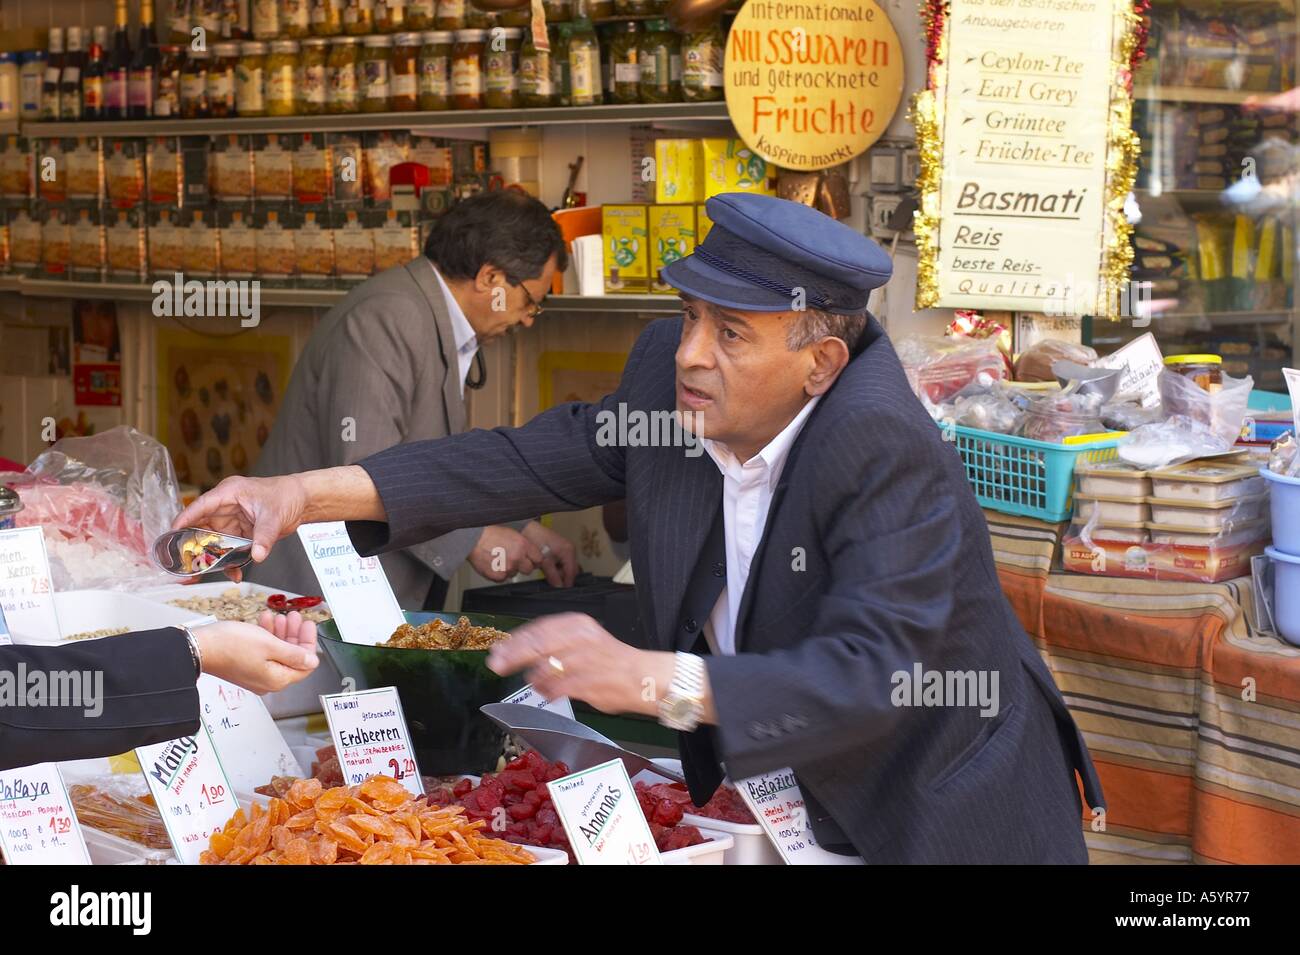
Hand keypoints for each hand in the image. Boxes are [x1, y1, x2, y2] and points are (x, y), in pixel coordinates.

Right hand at [173, 474, 310, 580]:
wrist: (303, 501)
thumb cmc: (286, 496)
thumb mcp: (274, 516)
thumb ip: (264, 536)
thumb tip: (257, 555)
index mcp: (229, 493)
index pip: (201, 506)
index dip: (185, 519)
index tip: (171, 533)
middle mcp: (226, 506)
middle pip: (203, 526)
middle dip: (196, 545)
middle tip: (189, 562)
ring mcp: (232, 519)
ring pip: (215, 540)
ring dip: (214, 556)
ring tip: (211, 571)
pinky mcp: (240, 531)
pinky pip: (229, 548)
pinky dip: (231, 560)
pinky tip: (235, 572)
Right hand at [193, 610, 319, 694]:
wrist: (200, 647)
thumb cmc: (232, 645)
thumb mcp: (269, 645)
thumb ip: (293, 654)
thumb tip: (312, 661)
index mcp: (277, 679)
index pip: (305, 664)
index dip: (308, 643)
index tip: (308, 625)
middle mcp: (268, 680)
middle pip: (291, 657)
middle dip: (294, 634)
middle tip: (294, 617)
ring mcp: (256, 674)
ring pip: (277, 652)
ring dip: (280, 632)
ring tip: (279, 616)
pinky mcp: (245, 666)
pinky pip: (262, 652)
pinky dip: (266, 636)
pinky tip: (265, 621)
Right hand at [468, 525, 543, 581]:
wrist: (473, 540)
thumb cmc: (491, 535)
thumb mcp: (513, 534)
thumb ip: (525, 545)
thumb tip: (533, 553)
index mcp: (523, 545)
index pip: (539, 559)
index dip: (535, 560)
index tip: (532, 560)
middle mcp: (517, 557)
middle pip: (529, 569)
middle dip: (523, 566)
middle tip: (515, 560)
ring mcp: (508, 568)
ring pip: (514, 574)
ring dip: (510, 569)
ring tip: (500, 559)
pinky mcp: (498, 576)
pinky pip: (503, 578)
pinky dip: (499, 573)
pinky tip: (494, 564)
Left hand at [487, 612, 673, 714]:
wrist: (643, 677)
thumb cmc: (611, 660)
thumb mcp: (583, 638)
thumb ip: (555, 641)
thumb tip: (518, 648)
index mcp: (578, 624)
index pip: (538, 629)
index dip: (514, 640)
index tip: (498, 649)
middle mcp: (579, 639)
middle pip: (535, 645)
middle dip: (512, 656)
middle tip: (496, 664)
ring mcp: (583, 661)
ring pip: (542, 669)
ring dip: (533, 678)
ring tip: (536, 682)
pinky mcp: (586, 683)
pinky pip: (554, 689)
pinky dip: (546, 692)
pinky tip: (547, 692)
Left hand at [521, 521, 578, 587]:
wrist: (527, 529)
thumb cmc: (536, 541)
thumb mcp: (545, 561)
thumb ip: (553, 575)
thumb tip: (559, 586)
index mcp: (568, 551)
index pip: (572, 572)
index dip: (567, 582)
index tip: (561, 591)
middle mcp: (569, 549)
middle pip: (570, 570)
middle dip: (563, 578)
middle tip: (553, 583)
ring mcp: (564, 548)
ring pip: (565, 567)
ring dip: (558, 572)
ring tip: (547, 574)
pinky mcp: (558, 549)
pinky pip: (561, 562)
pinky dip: (555, 567)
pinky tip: (547, 568)